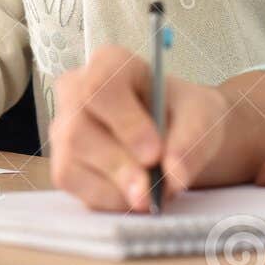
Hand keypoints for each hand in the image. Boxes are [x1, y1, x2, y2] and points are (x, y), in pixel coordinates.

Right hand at [49, 46, 230, 212]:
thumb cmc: (182, 114)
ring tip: (150, 195)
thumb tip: (174, 176)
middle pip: (79, 129)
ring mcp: (63, 129)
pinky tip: (133, 197)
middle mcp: (76, 91)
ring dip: (115, 188)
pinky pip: (75, 187)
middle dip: (119, 166)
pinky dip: (108, 200)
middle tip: (153, 191)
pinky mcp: (63, 164)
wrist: (176, 136)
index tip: (153, 154)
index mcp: (110, 63)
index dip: (125, 122)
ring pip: (72, 161)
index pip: (100, 86)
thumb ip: (191, 140)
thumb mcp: (201, 116)